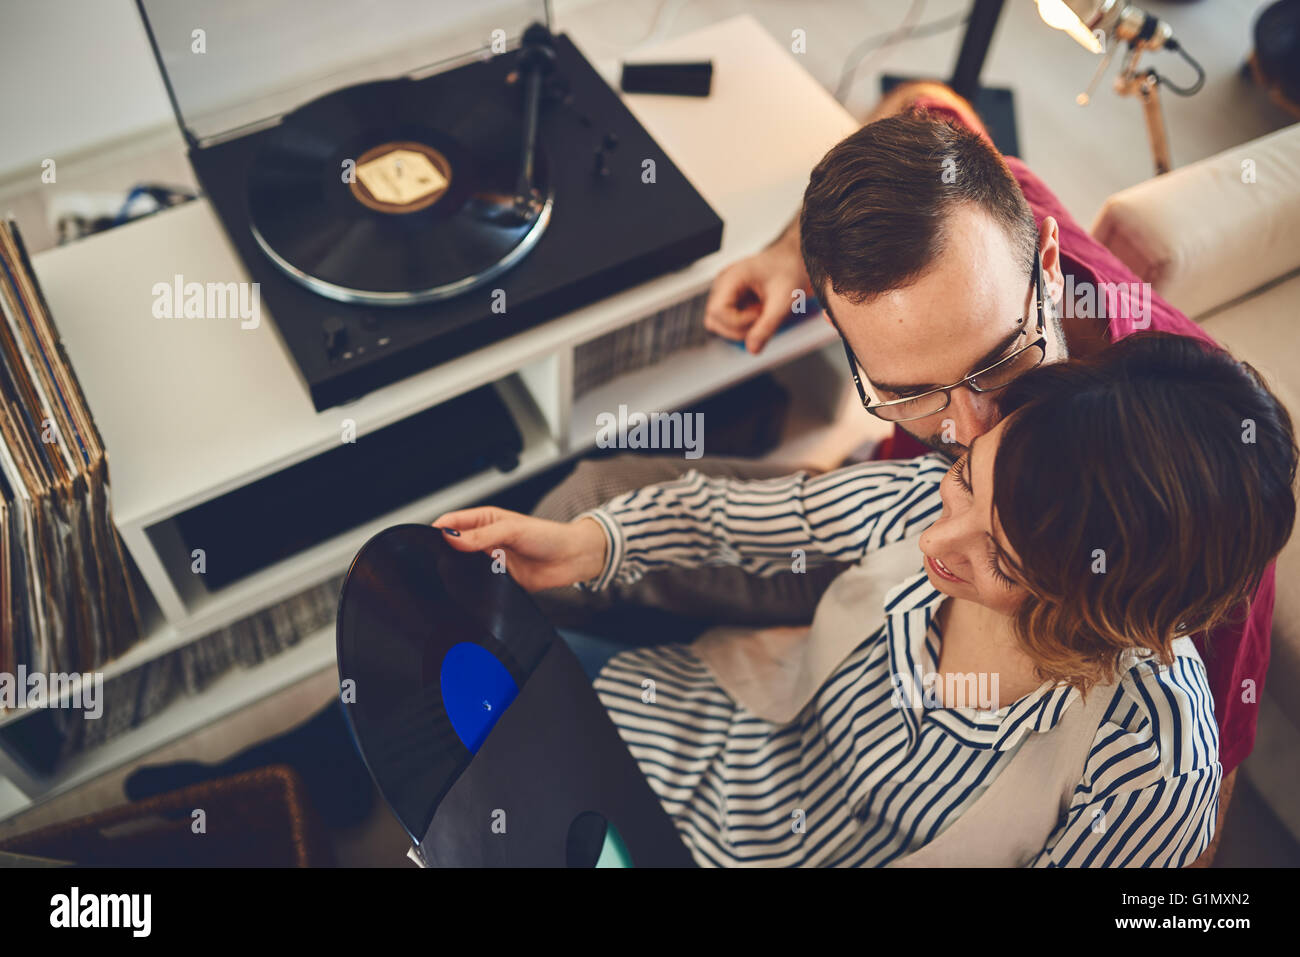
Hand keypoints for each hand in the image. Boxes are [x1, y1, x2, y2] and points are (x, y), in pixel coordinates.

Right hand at [430, 507, 607, 591]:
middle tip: (432, 561)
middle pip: (452, 545)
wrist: (572, 559)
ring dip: (456, 570)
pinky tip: (468, 589)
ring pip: (462, 567)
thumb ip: (481, 535)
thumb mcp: (512, 530)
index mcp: (484, 521)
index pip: (451, 522)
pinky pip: (478, 585)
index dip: (437, 529)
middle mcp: (484, 540)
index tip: (424, 541)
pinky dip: (471, 587)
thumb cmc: (548, 536)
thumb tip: (450, 537)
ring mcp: (489, 561)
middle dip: (442, 552)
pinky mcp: (497, 581)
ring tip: (449, 575)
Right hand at [704, 228, 811, 353]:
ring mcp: (724, 291)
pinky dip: (743, 324)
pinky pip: (727, 321)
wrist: (794, 261)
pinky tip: (758, 311)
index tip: (760, 315)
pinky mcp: (729, 299)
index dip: (738, 322)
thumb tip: (753, 350)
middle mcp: (722, 283)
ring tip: (761, 312)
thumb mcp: (783, 301)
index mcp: (731, 277)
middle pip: (713, 320)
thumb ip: (767, 326)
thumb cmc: (789, 271)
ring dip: (740, 327)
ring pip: (718, 323)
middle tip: (763, 315)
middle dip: (739, 327)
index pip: (717, 311)